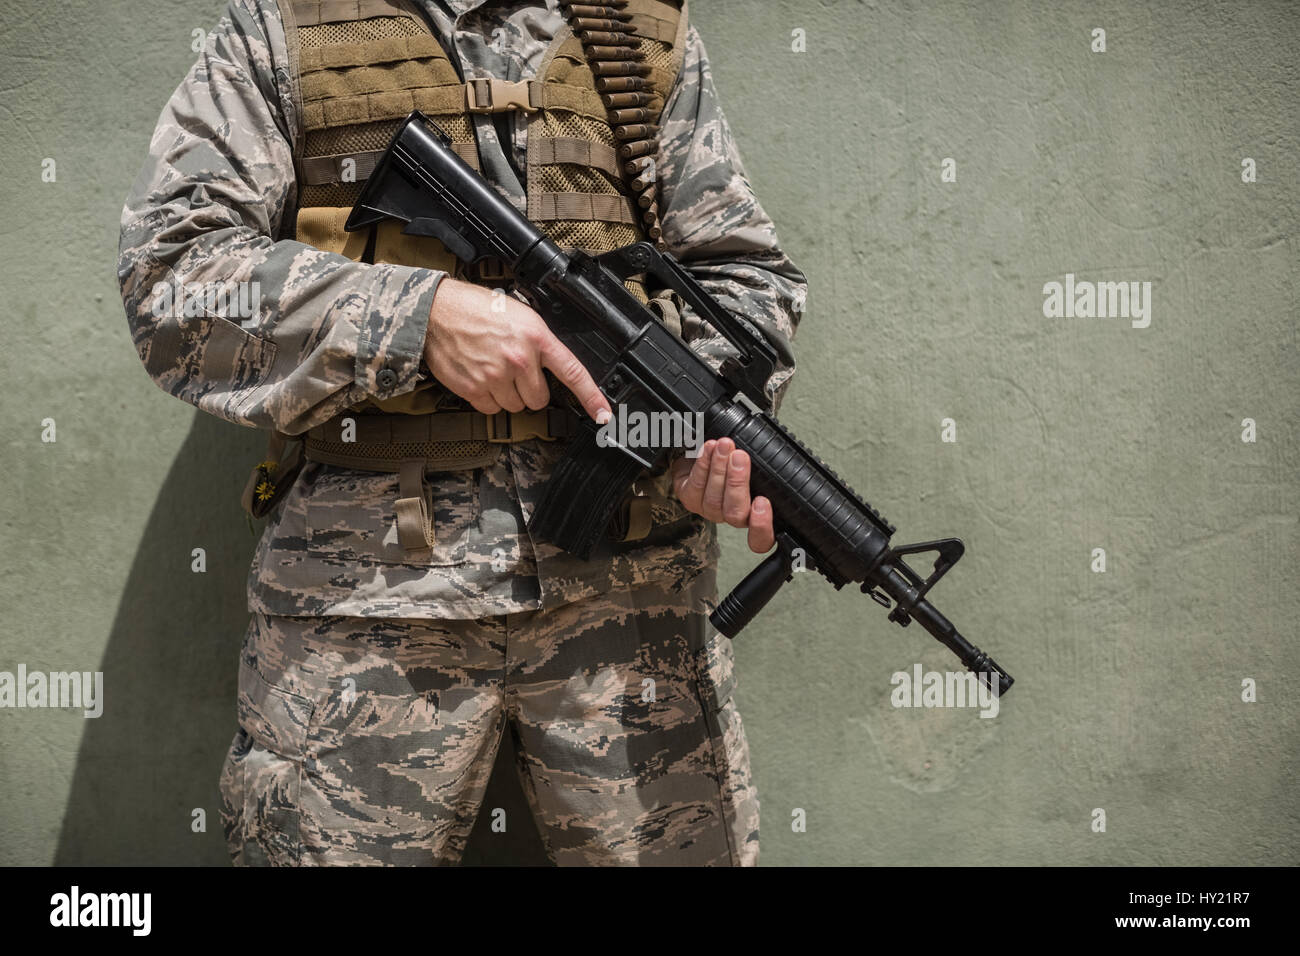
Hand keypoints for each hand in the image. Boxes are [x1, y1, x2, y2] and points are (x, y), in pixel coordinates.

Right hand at [423, 277, 610, 421]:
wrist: (437, 311)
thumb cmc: (476, 310)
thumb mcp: (520, 315)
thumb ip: (540, 342)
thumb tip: (551, 367)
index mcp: (536, 337)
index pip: (572, 372)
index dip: (591, 396)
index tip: (603, 414)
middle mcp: (519, 359)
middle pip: (539, 399)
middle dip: (530, 389)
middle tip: (514, 370)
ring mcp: (496, 376)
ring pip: (515, 406)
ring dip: (507, 394)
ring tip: (493, 368)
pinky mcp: (474, 389)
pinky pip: (491, 409)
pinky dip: (487, 398)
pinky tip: (480, 376)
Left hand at [672, 438, 775, 553]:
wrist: (699, 453)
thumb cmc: (732, 460)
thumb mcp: (753, 463)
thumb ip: (762, 467)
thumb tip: (768, 454)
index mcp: (753, 514)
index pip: (762, 538)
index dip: (762, 527)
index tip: (763, 502)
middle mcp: (731, 516)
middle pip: (736, 514)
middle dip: (737, 483)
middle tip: (740, 457)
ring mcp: (709, 510)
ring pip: (714, 499)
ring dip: (719, 468)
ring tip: (724, 446)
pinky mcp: (689, 500)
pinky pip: (696, 486)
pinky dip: (703, 464)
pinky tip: (709, 448)